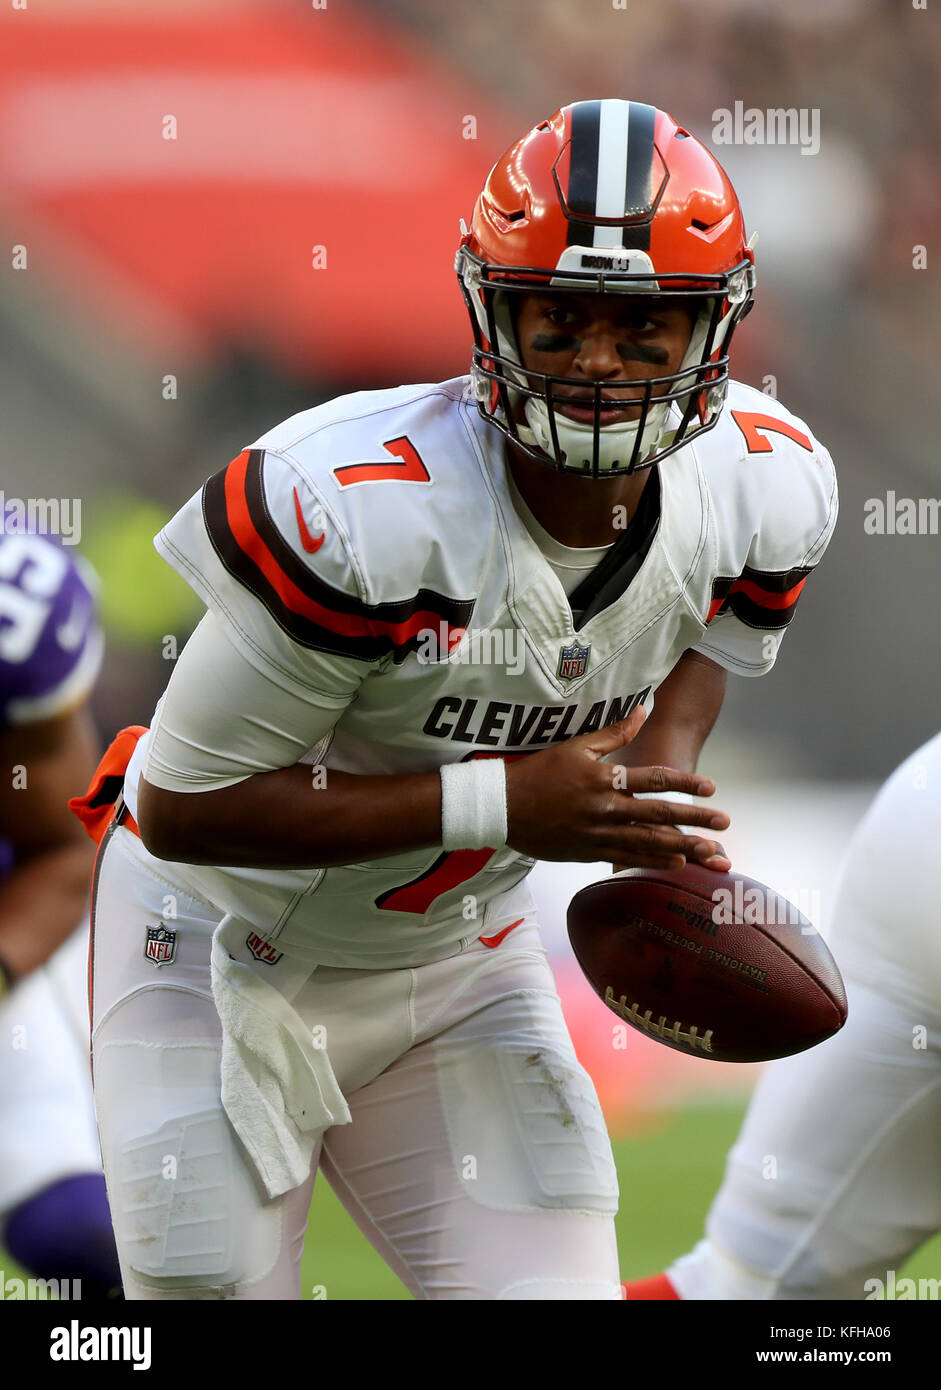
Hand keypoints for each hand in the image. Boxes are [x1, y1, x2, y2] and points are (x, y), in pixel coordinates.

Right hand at [505, 706, 729, 866]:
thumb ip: (613, 733)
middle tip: (724, 823)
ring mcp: (598, 834)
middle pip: (660, 815)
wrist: (503, 807)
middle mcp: (606, 809)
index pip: (655, 780)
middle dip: (695, 820)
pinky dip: (652, 861)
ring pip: (648, 842)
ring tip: (711, 851)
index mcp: (605, 779)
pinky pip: (626, 857)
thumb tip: (642, 711)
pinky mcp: (588, 852)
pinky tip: (676, 864)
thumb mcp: (575, 747)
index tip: (711, 788)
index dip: (686, 784)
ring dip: (683, 847)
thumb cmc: (538, 773)